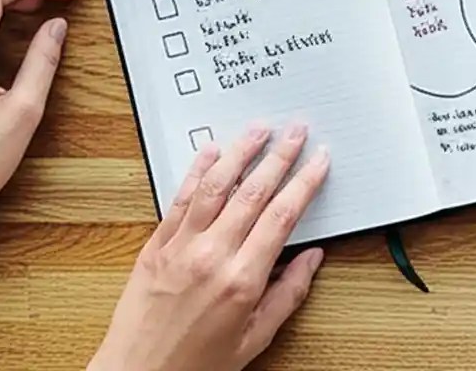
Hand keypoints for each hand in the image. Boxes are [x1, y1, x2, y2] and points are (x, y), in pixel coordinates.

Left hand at [90, 126, 330, 370]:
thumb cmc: (195, 366)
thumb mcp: (254, 339)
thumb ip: (287, 295)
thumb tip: (312, 260)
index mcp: (242, 281)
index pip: (282, 216)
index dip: (305, 182)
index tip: (319, 161)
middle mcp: (211, 256)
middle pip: (253, 192)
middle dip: (279, 156)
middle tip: (296, 131)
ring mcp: (180, 247)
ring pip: (215, 186)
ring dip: (239, 152)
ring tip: (258, 129)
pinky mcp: (155, 245)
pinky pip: (180, 199)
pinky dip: (197, 172)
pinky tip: (211, 153)